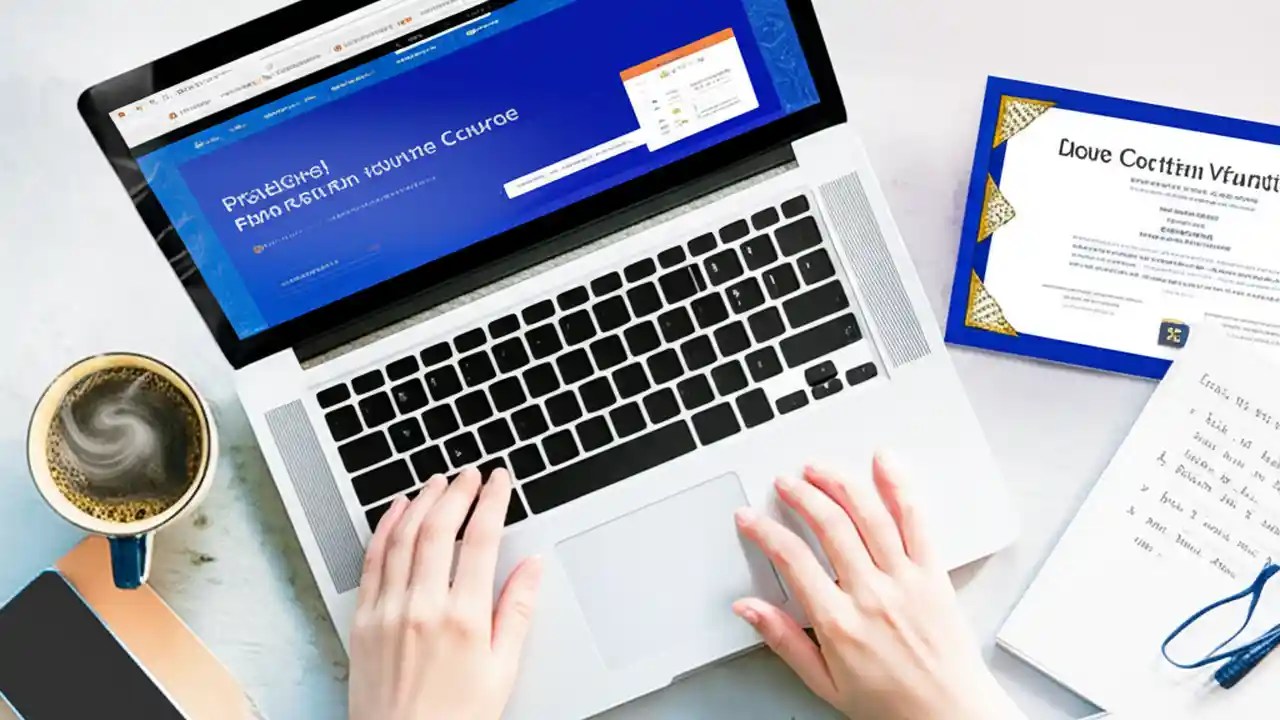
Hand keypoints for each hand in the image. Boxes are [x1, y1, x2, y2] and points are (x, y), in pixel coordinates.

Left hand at [349, 468, 542, 719]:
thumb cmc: (455, 719)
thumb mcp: (502, 670)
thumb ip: (516, 612)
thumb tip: (531, 568)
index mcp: (464, 618)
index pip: (481, 540)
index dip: (493, 501)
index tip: (500, 481)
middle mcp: (422, 607)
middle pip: (440, 529)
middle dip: (458, 492)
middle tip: (470, 474)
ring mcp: (388, 611)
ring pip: (403, 537)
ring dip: (422, 502)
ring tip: (437, 482)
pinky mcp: (362, 620)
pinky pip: (372, 561)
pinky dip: (384, 529)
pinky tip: (396, 511)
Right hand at [733, 456, 1022, 719]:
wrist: (951, 717)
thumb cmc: (892, 705)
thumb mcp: (824, 682)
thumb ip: (784, 640)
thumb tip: (748, 609)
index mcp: (840, 624)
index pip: (792, 560)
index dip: (764, 531)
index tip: (749, 518)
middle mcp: (873, 596)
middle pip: (830, 526)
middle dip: (801, 495)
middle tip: (784, 482)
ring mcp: (906, 581)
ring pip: (869, 515)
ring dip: (840, 483)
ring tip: (818, 468)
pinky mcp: (934, 575)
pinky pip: (917, 522)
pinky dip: (900, 488)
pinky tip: (884, 465)